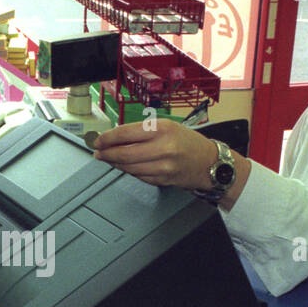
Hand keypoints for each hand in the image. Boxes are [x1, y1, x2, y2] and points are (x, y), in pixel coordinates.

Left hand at [94, 118, 217, 190]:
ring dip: (116, 164)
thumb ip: (141, 131)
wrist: (209, 162)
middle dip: (107, 154)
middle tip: (99, 152)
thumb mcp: (166, 126)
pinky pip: (139, 176)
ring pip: (129, 167)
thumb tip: (114, 137)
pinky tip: (127, 166)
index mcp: (162, 129)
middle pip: (123, 154)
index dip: (107, 138)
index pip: (125, 133)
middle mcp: (163, 147)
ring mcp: (163, 167)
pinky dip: (130, 171)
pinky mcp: (163, 180)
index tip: (98, 140)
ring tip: (110, 159)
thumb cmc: (187, 142)